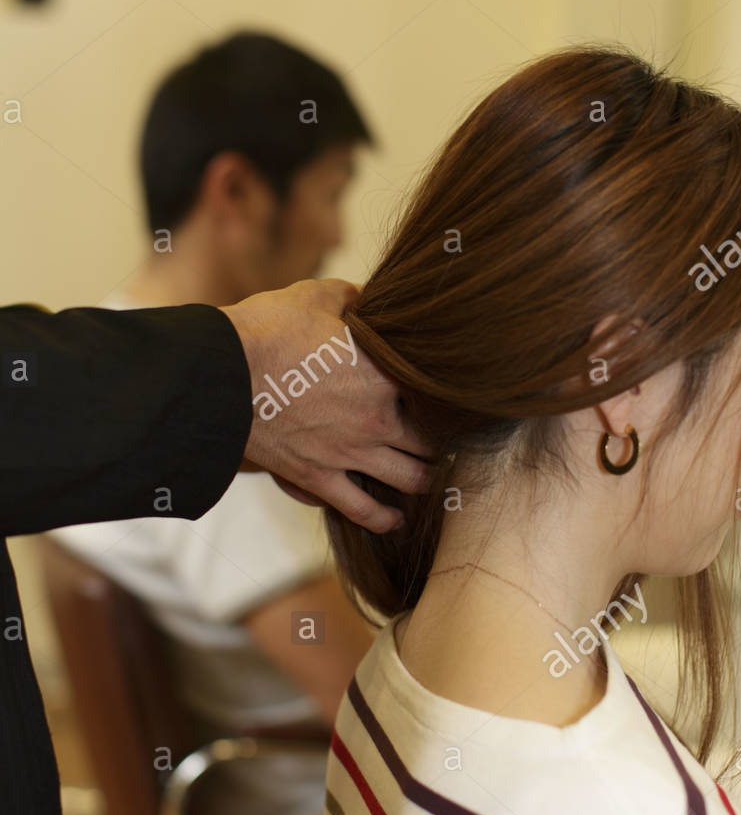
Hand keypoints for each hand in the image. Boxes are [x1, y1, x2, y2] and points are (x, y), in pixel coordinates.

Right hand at [222, 278, 432, 533]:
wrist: (218, 375)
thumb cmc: (266, 331)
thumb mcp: (314, 298)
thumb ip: (349, 296)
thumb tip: (365, 295)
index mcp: (383, 371)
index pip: (436, 390)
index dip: (446, 393)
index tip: (447, 393)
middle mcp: (377, 417)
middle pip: (432, 439)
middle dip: (443, 439)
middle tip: (446, 438)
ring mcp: (350, 452)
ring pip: (410, 478)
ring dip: (426, 479)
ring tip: (431, 477)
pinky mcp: (318, 478)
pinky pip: (362, 510)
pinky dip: (384, 518)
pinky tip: (396, 519)